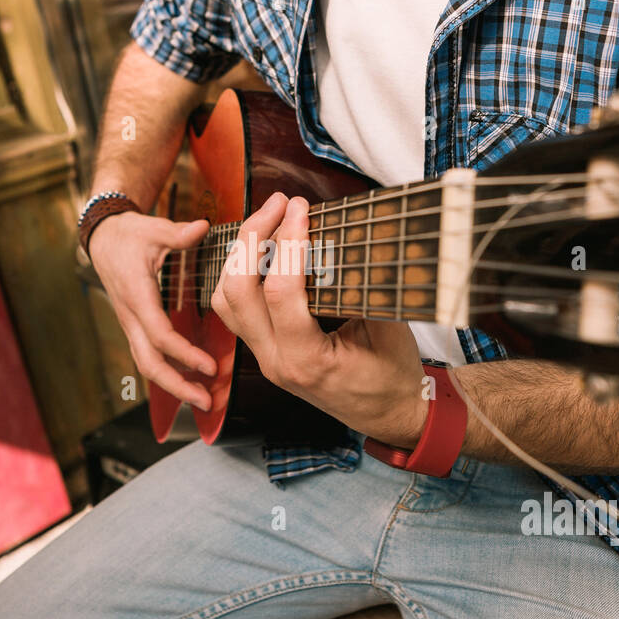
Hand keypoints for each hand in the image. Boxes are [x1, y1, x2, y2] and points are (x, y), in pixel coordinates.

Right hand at [89, 210, 215, 410]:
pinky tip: (189, 382)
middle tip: (206, 402)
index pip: (160, 335)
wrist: (103, 238)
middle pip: (149, 363)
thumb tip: (202, 226)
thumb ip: (178, 233)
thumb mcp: (153, 229)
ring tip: (201, 399)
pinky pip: (147, 356)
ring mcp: (130, 324)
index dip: (184, 354)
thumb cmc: (130, 234)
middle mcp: (131, 315)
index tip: (210, 367)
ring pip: (146, 364)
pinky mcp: (134, 326)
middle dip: (177, 386)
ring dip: (173, 386)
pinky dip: (167, 373)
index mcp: (137, 295)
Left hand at [210, 192, 428, 446]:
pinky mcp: (265, 350)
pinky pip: (236, 310)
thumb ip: (364, 289)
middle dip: (251, 238)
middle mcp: (275, 362)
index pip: (280, 294)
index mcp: (306, 361)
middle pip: (237, 292)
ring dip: (239, 255)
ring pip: (225, 300)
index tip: (300, 208)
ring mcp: (265, 358)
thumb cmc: (393, 377)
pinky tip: (262, 249)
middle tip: (277, 203)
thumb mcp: (389, 331)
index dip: (287, 243)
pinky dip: (240, 274)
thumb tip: (349, 238)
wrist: (389, 415)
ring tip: (267, 220)